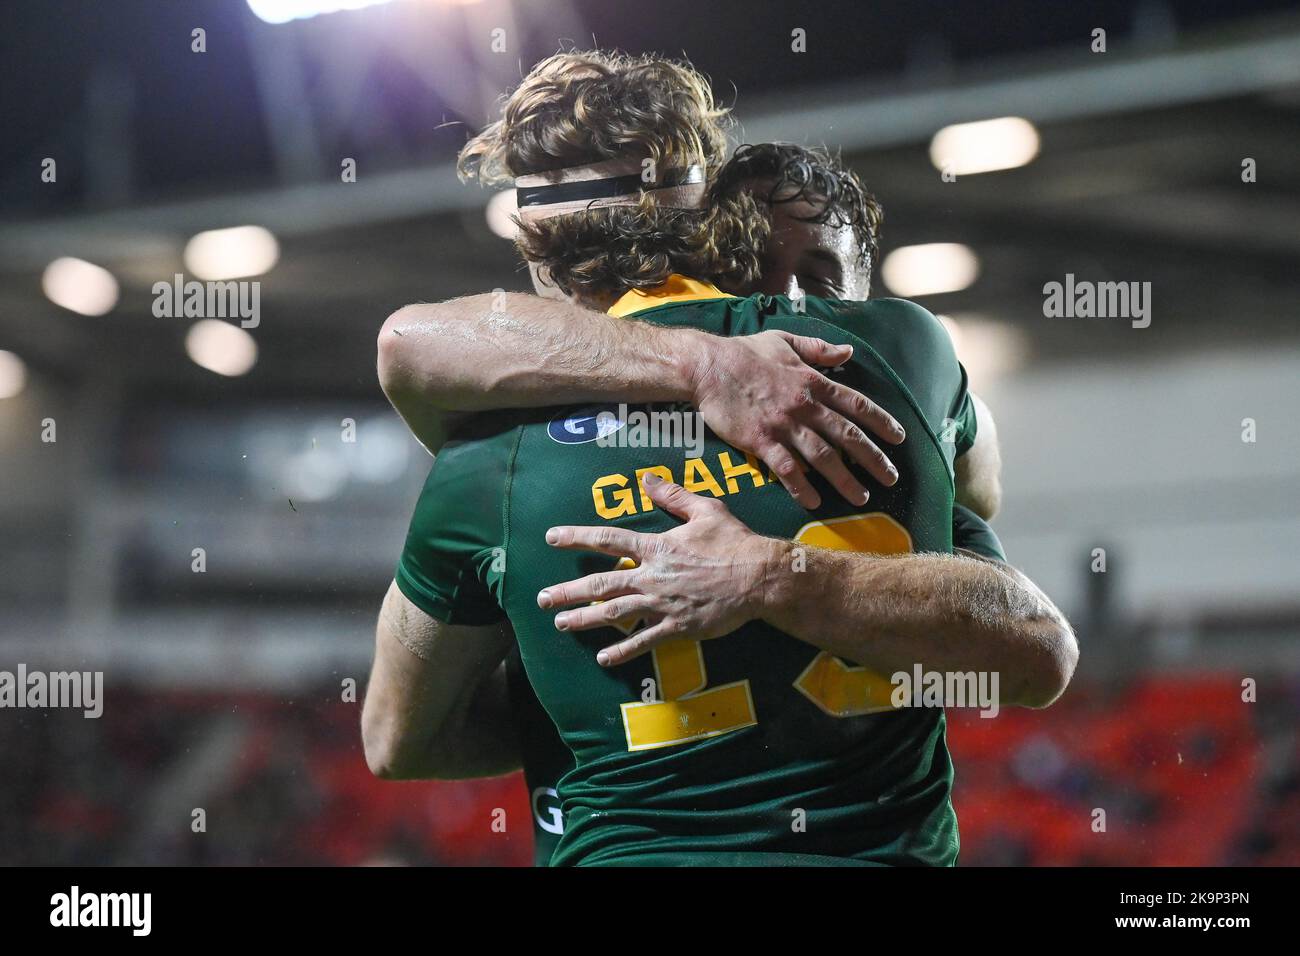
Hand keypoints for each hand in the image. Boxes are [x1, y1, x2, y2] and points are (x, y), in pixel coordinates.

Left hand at [537, 474, 784, 666]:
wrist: (759, 577)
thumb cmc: (734, 541)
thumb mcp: (705, 509)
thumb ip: (672, 495)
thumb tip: (647, 479)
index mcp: (657, 546)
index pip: (608, 539)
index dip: (577, 537)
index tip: (552, 538)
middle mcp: (652, 576)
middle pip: (602, 583)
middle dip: (569, 591)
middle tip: (543, 598)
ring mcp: (662, 603)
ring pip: (614, 613)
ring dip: (585, 619)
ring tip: (561, 623)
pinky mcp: (677, 626)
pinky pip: (644, 641)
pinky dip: (622, 651)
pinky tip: (603, 657)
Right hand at [685, 330, 902, 509]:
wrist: (708, 366)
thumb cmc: (745, 352)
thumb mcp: (786, 341)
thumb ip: (819, 349)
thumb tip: (848, 351)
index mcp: (814, 381)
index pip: (857, 405)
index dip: (881, 422)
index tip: (898, 439)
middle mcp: (805, 405)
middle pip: (847, 436)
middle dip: (873, 459)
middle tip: (891, 479)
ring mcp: (784, 424)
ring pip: (823, 457)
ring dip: (845, 480)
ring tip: (861, 498)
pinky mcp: (761, 441)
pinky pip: (787, 469)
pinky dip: (802, 487)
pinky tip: (814, 502)